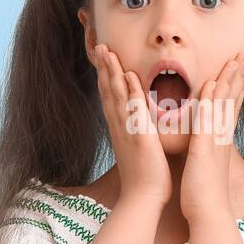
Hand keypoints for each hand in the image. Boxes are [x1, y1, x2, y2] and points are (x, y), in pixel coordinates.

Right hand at [89, 42, 171, 207]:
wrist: (143, 198)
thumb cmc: (145, 177)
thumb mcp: (139, 149)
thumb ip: (137, 133)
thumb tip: (138, 126)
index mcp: (121, 129)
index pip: (110, 97)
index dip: (106, 77)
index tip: (103, 59)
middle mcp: (119, 127)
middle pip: (108, 91)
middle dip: (103, 68)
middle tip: (99, 46)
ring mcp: (127, 130)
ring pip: (116, 95)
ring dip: (111, 72)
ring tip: (107, 52)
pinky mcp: (139, 136)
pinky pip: (133, 109)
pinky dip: (130, 92)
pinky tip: (128, 75)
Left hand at [180, 51, 243, 222]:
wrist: (209, 215)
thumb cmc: (204, 195)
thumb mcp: (208, 168)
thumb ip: (208, 153)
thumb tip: (207, 146)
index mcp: (220, 142)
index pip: (230, 109)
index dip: (236, 89)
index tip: (241, 71)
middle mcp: (222, 138)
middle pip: (232, 101)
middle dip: (239, 77)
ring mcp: (216, 141)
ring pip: (224, 104)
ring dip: (230, 80)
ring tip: (236, 60)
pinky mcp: (206, 148)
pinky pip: (209, 119)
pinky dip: (211, 101)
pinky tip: (213, 83)